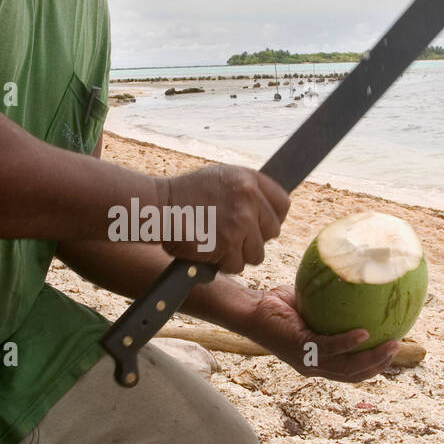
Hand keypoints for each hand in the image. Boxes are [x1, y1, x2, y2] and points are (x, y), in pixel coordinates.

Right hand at [161, 165, 288, 273]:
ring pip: (257, 254)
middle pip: (273, 232)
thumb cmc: (186, 194)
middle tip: (232, 235)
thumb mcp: (221, 177)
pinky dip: (223, 264)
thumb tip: (269, 208)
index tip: (261, 224)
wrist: (159, 207)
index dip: (273, 218)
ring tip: (218, 243)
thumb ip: (247, 189)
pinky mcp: (228, 244)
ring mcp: (240, 222)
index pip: (283, 204)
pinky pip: (237, 265)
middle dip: (255, 239)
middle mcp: (249, 198)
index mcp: (249, 179)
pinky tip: (209, 250)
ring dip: (239, 255)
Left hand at [239, 285, 401, 381]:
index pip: (351, 370)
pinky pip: (329, 347)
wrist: (250, 309)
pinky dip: (348, 342)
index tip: (392, 350)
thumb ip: (330, 302)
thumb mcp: (309, 303)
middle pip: (354, 374)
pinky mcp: (300, 349)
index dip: (374, 365)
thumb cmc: (276, 305)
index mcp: (318, 359)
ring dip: (371, 358)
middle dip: (379, 365)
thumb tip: (353, 279)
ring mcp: (308, 360)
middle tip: (397, 349)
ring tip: (391, 346)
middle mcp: (314, 366)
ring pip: (347, 368)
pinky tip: (363, 333)